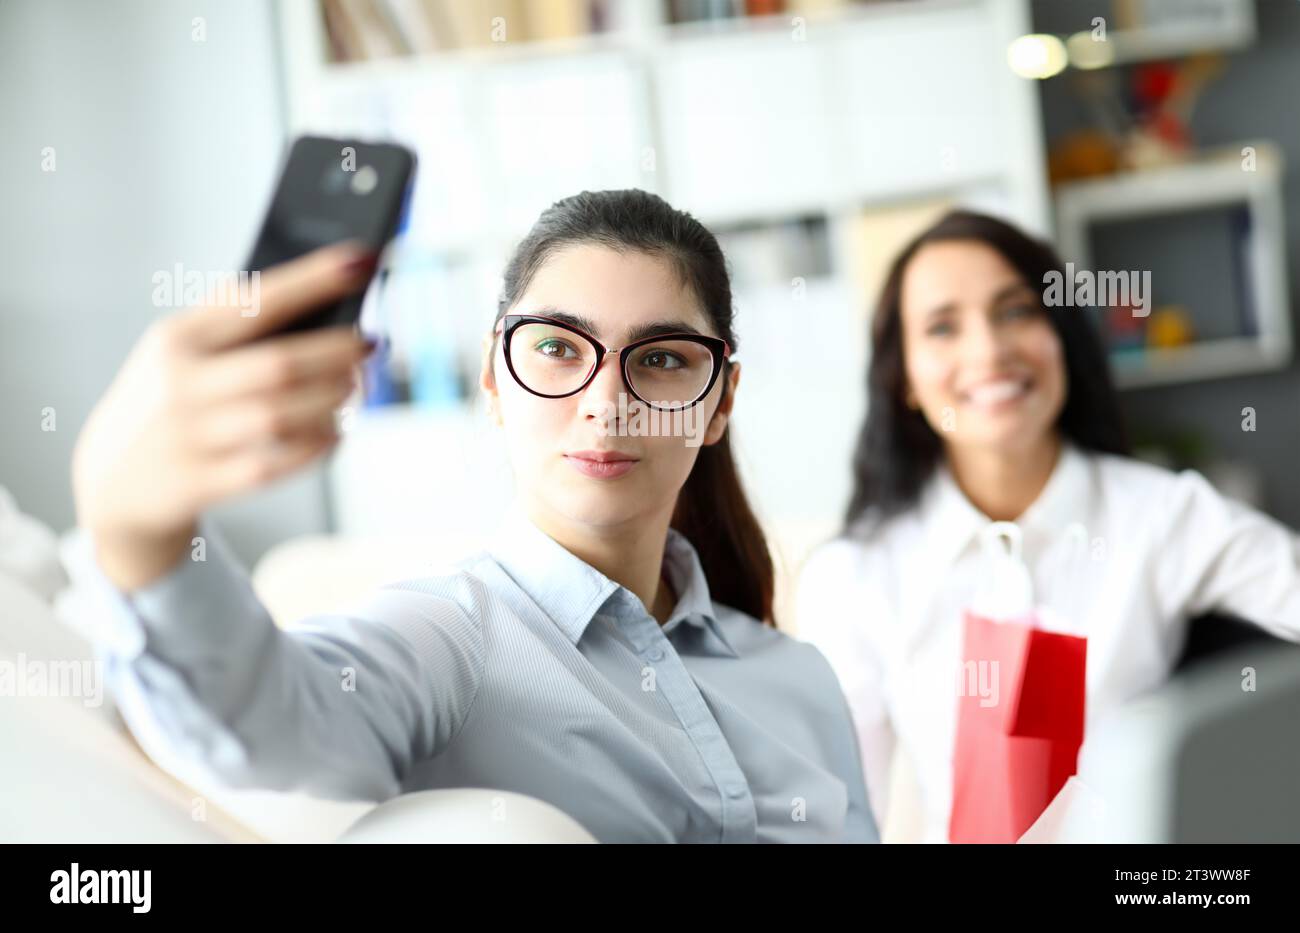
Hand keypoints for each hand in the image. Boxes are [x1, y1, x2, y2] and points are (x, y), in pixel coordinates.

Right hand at [72, 242, 377, 589]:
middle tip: (370, 343)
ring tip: (355, 386)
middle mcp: (181, 385)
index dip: (314, 280)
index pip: (256, 300)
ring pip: (283, 416)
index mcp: (179, 339)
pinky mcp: (205, 481)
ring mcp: (191, 437)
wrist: (116, 481)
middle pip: (280, 364)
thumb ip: (231, 319)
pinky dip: (318, 445)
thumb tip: (316, 289)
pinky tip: (336, 430)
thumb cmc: (169, 401)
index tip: (362, 261)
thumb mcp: (178, 350)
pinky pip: (278, 463)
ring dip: (333, 399)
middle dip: (338, 352)